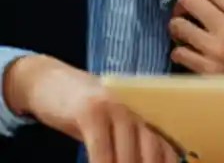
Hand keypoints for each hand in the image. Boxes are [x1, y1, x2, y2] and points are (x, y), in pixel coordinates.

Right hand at [3, 54, 180, 161]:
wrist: (46, 80)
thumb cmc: (81, 111)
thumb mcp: (108, 128)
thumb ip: (127, 145)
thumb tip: (140, 161)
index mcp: (143, 116)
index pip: (165, 147)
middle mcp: (135, 110)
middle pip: (151, 150)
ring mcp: (114, 108)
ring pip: (128, 152)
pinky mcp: (90, 111)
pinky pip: (100, 147)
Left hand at [168, 0, 223, 74]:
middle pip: (189, 0)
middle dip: (180, 4)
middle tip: (183, 12)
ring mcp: (216, 49)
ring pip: (177, 25)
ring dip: (176, 29)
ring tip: (184, 34)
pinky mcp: (205, 69)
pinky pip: (177, 52)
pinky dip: (179, 52)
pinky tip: (188, 53)